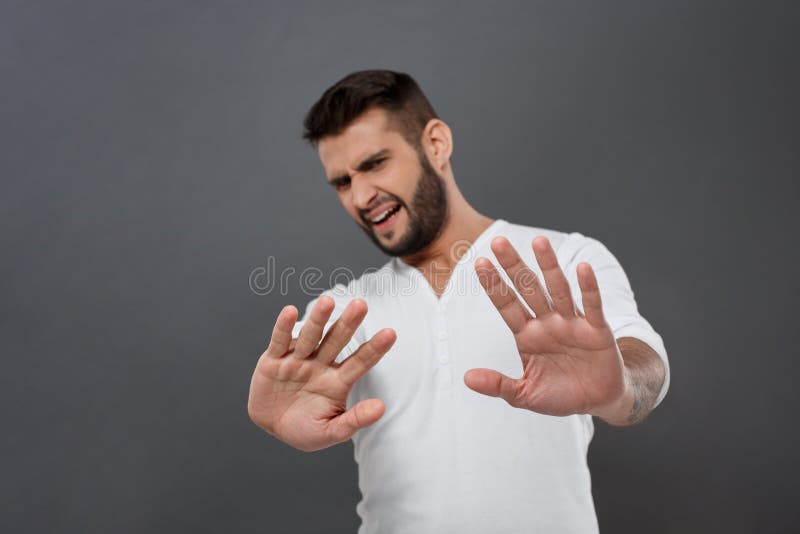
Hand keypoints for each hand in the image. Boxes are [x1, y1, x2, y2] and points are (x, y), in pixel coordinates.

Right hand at [248, 297, 395, 450]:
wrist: (271, 427)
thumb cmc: (305, 429)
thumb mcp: (331, 431)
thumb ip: (354, 420)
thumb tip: (381, 407)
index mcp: (338, 381)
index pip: (360, 362)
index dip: (374, 348)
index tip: (391, 333)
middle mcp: (320, 365)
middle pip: (336, 341)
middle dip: (348, 324)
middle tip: (361, 305)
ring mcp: (297, 360)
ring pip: (310, 337)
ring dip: (318, 320)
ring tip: (327, 302)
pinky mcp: (273, 360)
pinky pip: (280, 341)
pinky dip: (284, 327)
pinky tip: (290, 312)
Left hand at [465, 236, 631, 420]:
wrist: (598, 402)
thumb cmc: (559, 395)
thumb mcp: (524, 395)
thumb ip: (498, 385)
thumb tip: (467, 378)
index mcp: (527, 335)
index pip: (507, 305)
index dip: (494, 285)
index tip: (480, 263)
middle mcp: (548, 323)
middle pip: (528, 290)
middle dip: (514, 267)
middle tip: (499, 242)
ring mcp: (572, 324)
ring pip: (558, 290)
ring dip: (549, 266)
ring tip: (539, 241)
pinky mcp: (597, 331)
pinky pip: (591, 306)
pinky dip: (588, 288)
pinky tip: (582, 268)